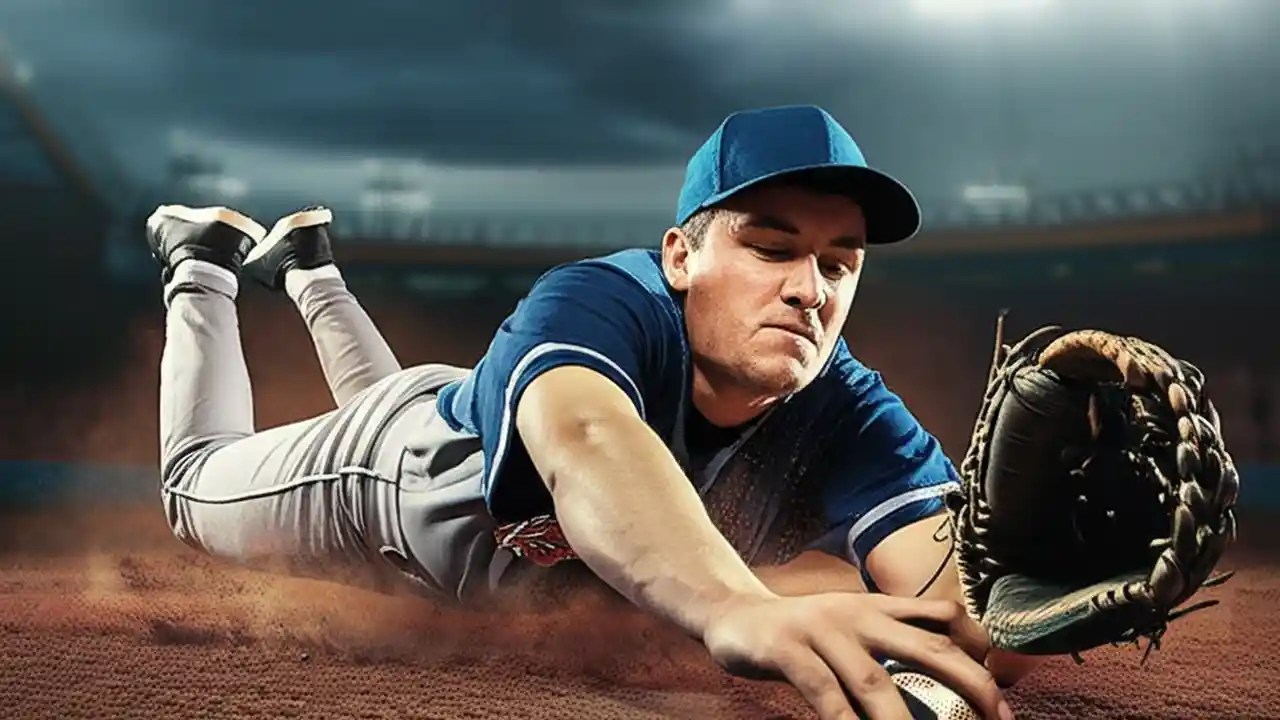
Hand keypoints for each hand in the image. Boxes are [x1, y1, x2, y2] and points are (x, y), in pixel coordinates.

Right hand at [702, 592, 1011, 719]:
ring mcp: (822, 631)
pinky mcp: (787, 649)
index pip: (943, 616)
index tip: (1005, 693)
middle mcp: (858, 614)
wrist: (732, 615)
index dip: (982, 648)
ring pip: (876, 682)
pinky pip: (824, 694)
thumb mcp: (849, 627)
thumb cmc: (800, 632)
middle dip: (971, 686)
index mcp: (877, 607)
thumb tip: (941, 679)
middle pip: (928, 646)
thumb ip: (888, 644)